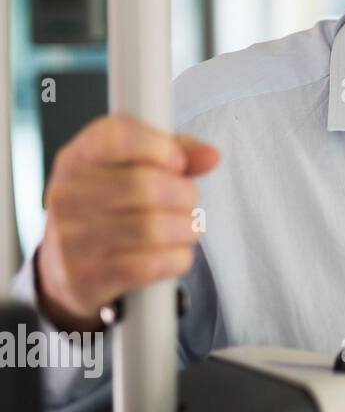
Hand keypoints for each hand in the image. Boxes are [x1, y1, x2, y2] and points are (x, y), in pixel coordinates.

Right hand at [35, 115, 219, 331]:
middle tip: (189, 201)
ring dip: (186, 229)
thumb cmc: (111, 206)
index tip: (178, 162)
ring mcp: (72, 237)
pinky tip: (174, 253)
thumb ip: (177, 153)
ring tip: (186, 228)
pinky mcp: (87, 276)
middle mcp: (69, 193)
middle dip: (185, 194)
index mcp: (79, 156)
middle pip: (146, 185)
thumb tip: (211, 156)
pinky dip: (178, 258)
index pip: (117, 135)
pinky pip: (152, 265)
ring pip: (154, 228)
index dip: (161, 147)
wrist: (66, 266)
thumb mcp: (135, 167)